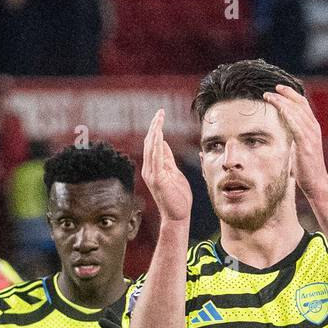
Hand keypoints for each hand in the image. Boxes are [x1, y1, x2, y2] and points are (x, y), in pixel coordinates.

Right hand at [142, 109, 192, 223]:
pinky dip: (157, 144)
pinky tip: (159, 133)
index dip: (156, 129)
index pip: (153, 143)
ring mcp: (151, 174)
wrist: (178, 216)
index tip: (161, 115)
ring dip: (155, 131)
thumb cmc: (178, 198)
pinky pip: (155, 158)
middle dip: (155, 126)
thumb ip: (168, 159)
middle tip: (160, 111)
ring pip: (151, 147)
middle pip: (150, 142)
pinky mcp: (157, 179)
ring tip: (159, 117)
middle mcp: (149, 169)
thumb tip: (164, 143)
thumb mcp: (174, 173)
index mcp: (154, 167)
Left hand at [263, 84, 327, 201]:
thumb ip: (295, 137)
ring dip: (282, 102)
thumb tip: (285, 132)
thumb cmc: (306, 169)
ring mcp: (310, 136)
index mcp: (312, 128)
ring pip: (296, 112)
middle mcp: (313, 128)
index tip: (278, 89)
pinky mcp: (306, 144)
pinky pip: (296, 125)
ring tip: (268, 96)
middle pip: (299, 104)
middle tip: (271, 89)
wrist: (316, 183)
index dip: (291, 95)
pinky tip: (279, 108)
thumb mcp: (299, 148)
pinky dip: (288, 114)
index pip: (302, 105)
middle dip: (285, 94)